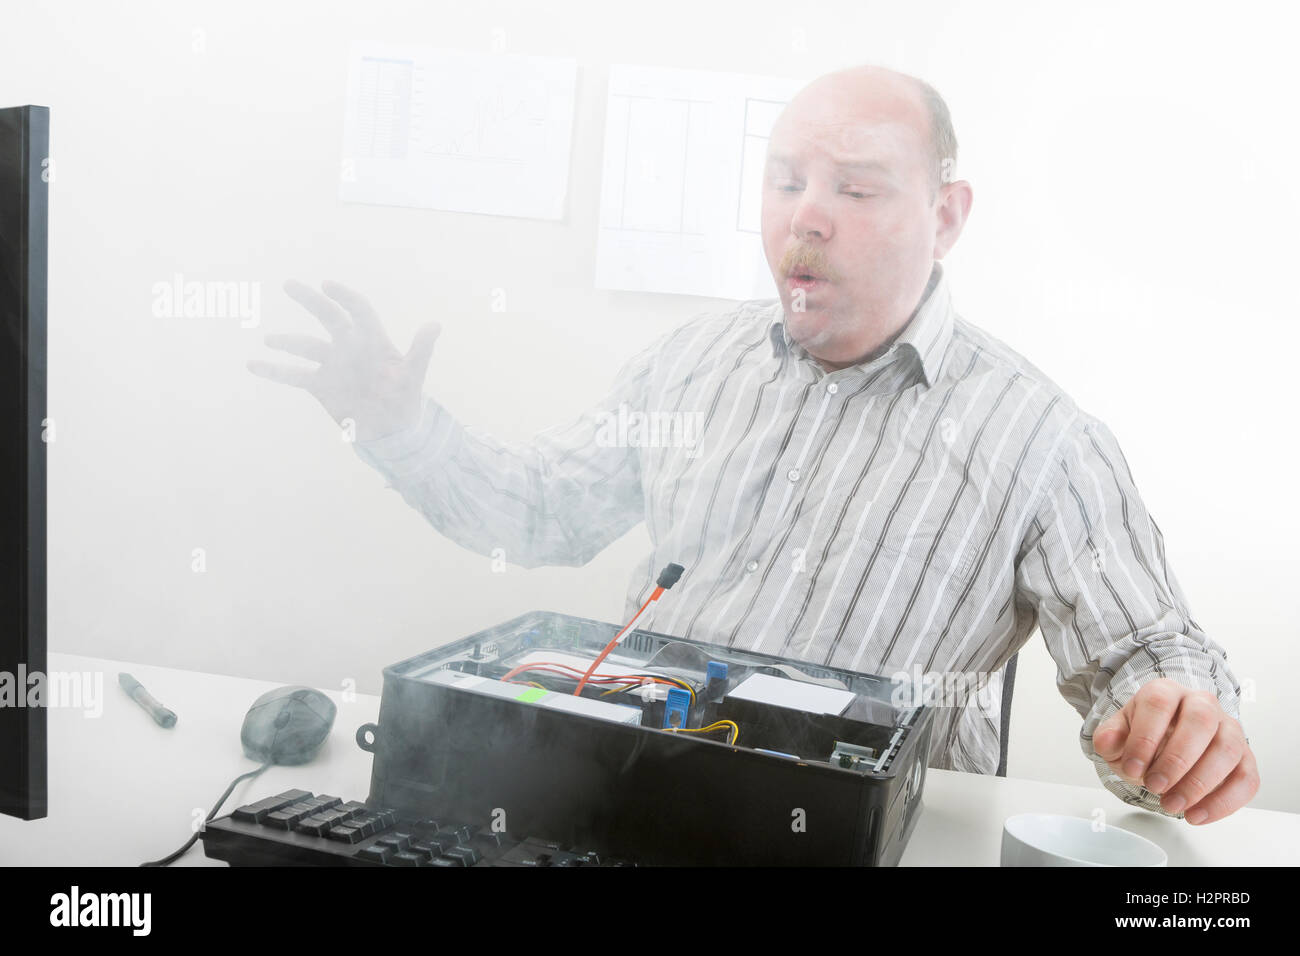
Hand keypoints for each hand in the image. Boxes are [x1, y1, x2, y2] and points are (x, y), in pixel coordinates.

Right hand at [248, 280, 440, 441]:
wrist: (391, 431)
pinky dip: (274, 370)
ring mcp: (333, 365)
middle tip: (289, 284)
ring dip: (288, 341)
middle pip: (328, 317)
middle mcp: (350, 347)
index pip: (358, 310)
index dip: (344, 296)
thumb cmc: (405, 399)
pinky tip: (253, 365)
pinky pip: (294, 374)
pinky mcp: (320, 385)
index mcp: (373, 340)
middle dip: (310, 300)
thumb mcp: (413, 375)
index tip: (327, 285)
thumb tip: (435, 324)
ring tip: (270, 339)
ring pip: (307, 346)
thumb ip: (421, 350)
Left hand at [1094, 678, 1258, 824]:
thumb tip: (1106, 742)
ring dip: (1200, 783)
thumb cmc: (1143, 736)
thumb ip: (1110, 736)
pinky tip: (1196, 815)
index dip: (1145, 737)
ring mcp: (1228, 729)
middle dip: (1176, 759)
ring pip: (1228, 749)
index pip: (1159, 704)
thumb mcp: (1118, 734)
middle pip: (1201, 722)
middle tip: (1154, 786)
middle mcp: (1202, 704)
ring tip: (1172, 805)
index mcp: (1166, 692)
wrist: (1163, 745)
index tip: (1132, 767)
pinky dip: (1223, 802)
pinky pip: (1246, 778)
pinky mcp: (1245, 758)